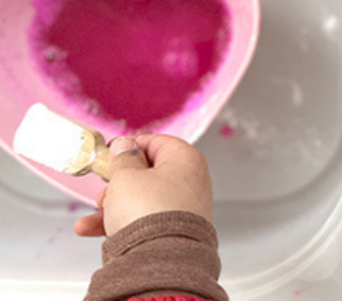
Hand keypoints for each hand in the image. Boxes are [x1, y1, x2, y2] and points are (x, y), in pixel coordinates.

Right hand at [74, 134, 212, 237]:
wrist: (158, 260)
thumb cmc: (148, 212)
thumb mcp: (126, 177)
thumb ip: (122, 158)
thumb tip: (125, 146)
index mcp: (185, 159)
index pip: (156, 142)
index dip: (131, 145)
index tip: (112, 151)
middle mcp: (189, 182)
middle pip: (148, 173)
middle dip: (120, 181)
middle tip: (105, 187)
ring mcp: (183, 208)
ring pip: (143, 199)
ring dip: (114, 204)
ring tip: (97, 211)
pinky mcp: (173, 231)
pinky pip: (144, 220)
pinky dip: (120, 222)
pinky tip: (91, 228)